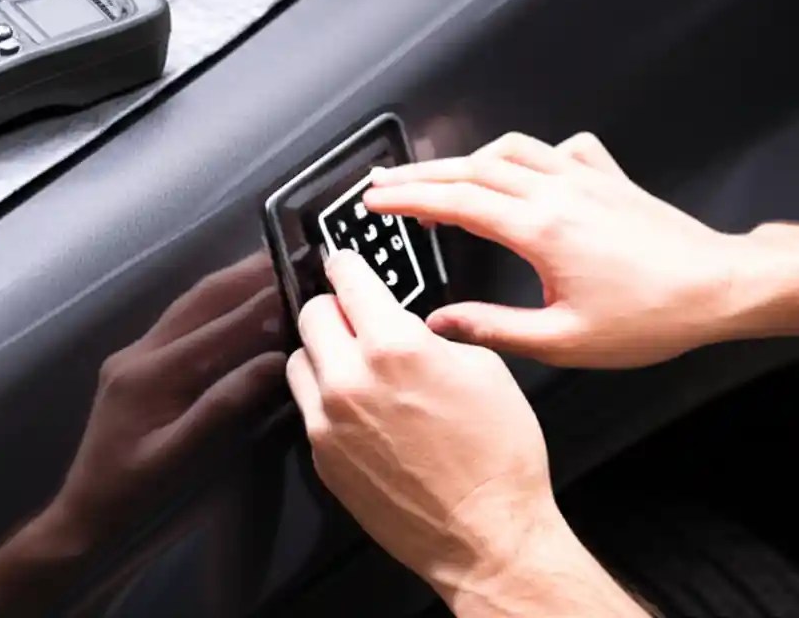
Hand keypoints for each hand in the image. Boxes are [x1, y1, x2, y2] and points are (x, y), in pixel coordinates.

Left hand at [50, 254, 285, 545]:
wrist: (84, 509)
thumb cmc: (133, 490)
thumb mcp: (179, 455)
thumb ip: (223, 406)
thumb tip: (275, 363)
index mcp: (150, 374)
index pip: (217, 328)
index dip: (261, 303)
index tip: (299, 280)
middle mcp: (139, 352)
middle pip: (199, 300)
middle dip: (245, 274)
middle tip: (289, 253)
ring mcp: (135, 354)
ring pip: (189, 305)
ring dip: (231, 283)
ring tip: (271, 265)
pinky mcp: (137, 363)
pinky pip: (182, 322)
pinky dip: (216, 306)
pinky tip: (239, 302)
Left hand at [286, 250, 564, 599]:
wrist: (487, 534)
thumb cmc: (498, 460)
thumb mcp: (486, 368)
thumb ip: (435, 334)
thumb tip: (410, 326)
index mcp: (395, 347)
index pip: (347, 279)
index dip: (347, 265)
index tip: (345, 263)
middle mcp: (351, 381)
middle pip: (311, 314)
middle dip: (335, 309)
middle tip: (356, 316)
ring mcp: (329, 423)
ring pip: (300, 361)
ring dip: (324, 355)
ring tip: (360, 367)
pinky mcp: (323, 458)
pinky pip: (309, 409)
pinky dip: (328, 400)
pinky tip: (364, 411)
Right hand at [365, 132, 751, 367]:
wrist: (720, 287)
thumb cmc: (654, 315)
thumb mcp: (564, 340)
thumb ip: (495, 329)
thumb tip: (443, 325)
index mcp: (541, 229)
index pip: (455, 202)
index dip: (408, 200)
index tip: (376, 202)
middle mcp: (559, 192)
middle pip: (472, 168)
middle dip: (420, 174)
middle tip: (384, 183)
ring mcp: (585, 178)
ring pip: (510, 150)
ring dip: (466, 160)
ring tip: (439, 176)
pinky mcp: (609, 179)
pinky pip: (557, 148)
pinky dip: (528, 153)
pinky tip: (524, 167)